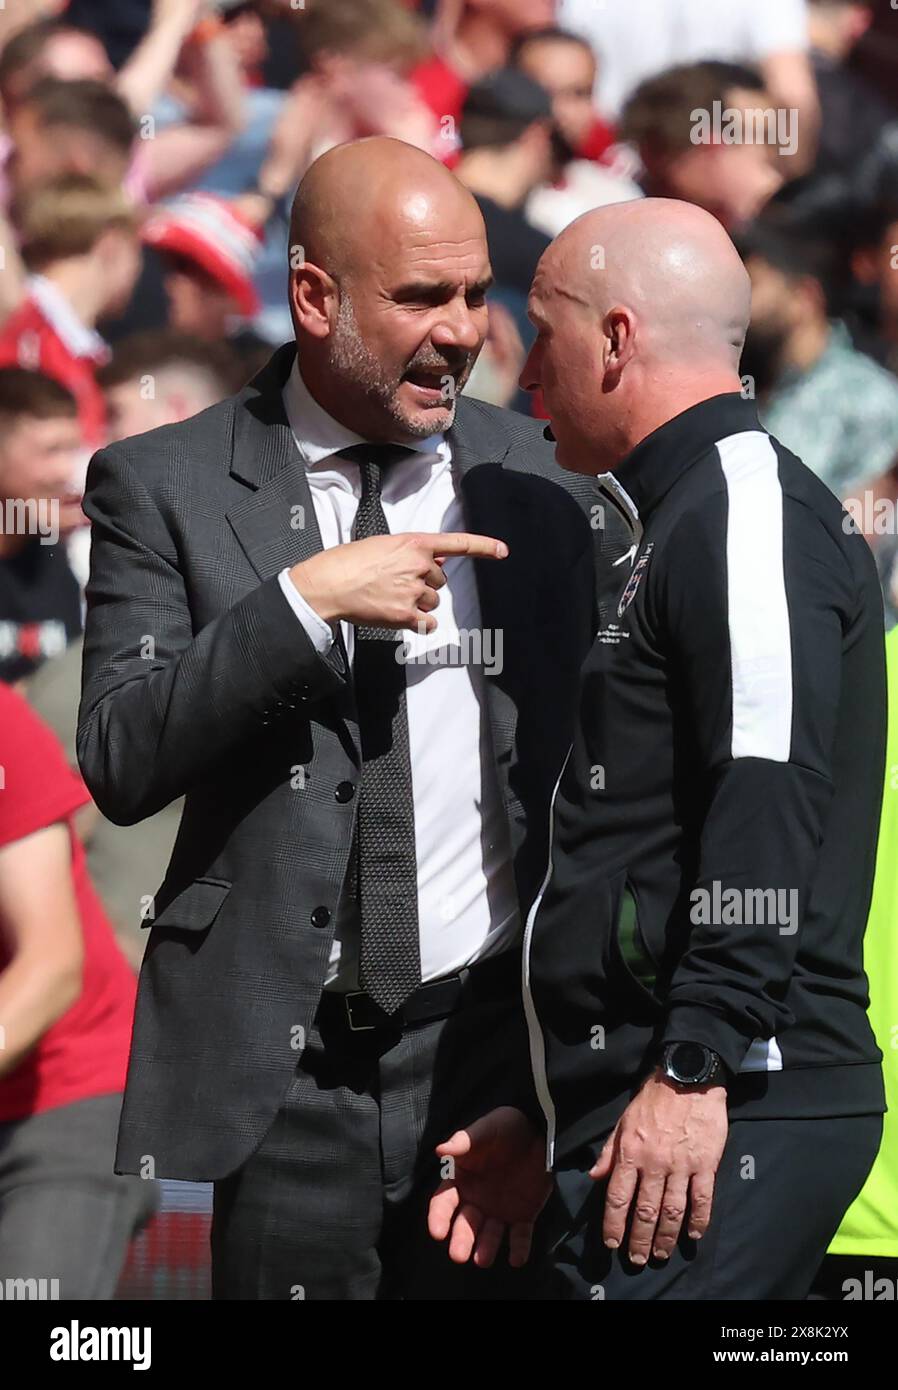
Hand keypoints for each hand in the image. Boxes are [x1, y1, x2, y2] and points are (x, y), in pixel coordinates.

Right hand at [288, 532, 507, 632]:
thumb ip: (411, 553)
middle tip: (395, 583)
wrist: (328, 584)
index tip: (503, 551)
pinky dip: (417, 623)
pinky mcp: (406, 614)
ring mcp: (414, 591)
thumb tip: (432, 564)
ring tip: (390, 597)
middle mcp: (419, 565)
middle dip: (423, 584)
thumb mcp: (383, 545)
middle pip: (440, 581)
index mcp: (414, 543)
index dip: (483, 547)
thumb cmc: (349, 563)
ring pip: (433, 603)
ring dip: (418, 603)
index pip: (457, 543)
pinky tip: (397, 615)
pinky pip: (427, 623)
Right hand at [428, 1107, 551, 1267]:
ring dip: (486, 1247)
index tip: (438, 1233)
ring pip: (489, 1234)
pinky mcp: (524, 1215)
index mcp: (462, 1179)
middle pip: (464, 1224)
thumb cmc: (508, 1127)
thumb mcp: (486, 1129)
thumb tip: (439, 1151)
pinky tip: (517, 1259)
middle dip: (461, 1240)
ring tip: (483, 1260)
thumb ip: (464, 1142)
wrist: (542, 1130)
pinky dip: (519, 1248)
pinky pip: (520, 1235)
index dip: (439, 1217)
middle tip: (459, 1255)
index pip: (444, 1202)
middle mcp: (477, 1199)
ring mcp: (500, 1209)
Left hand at [590, 1069, 727, 1264]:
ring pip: (672, 1211)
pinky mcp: (706, 1164)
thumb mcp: (623, 1122)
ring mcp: (681, 1165)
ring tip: (661, 1253)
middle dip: (639, 1239)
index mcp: (631, 1152)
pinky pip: (702, 1199)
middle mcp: (654, 1163)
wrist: (688, 1078)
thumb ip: (609, 1152)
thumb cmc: (652, 1100)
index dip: (614, 1224)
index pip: (618, 1197)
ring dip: (666, 1237)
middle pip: (645, 1211)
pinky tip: (693, 1235)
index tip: (612, 1242)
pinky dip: (698, 1221)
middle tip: (637, 1258)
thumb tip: (594, 1177)